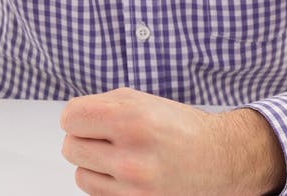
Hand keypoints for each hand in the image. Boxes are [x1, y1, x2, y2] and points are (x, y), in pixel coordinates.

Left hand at [60, 87, 285, 194]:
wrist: (217, 159)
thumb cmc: (178, 127)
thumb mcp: (139, 100)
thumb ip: (100, 105)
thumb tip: (70, 118)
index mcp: (130, 120)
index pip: (70, 118)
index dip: (76, 116)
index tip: (86, 117)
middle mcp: (131, 157)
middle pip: (70, 147)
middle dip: (82, 138)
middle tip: (104, 135)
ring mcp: (134, 189)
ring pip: (80, 174)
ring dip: (92, 163)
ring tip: (117, 154)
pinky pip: (96, 194)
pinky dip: (104, 182)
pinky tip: (123, 172)